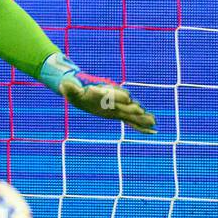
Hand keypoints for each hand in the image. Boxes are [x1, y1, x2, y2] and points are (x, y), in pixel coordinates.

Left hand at [40, 53, 156, 134]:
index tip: (127, 97)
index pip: (114, 93)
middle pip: (126, 103)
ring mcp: (118, 108)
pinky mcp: (119, 115)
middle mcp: (114, 100)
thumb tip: (64, 86)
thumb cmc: (75, 90)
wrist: (81, 91)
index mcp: (103, 92)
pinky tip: (153, 131)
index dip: (119, 95)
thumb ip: (70, 88)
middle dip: (133, 107)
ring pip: (133, 113)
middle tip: (142, 111)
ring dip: (142, 118)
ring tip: (154, 122)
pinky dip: (142, 126)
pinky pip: (132, 122)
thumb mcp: (70, 90)